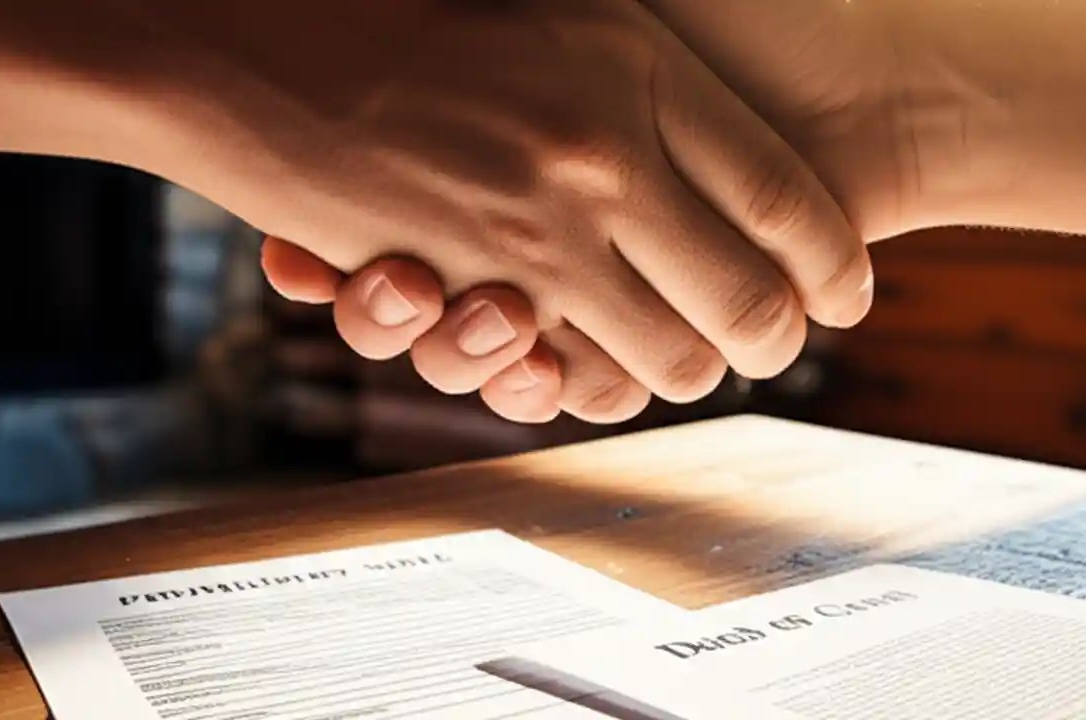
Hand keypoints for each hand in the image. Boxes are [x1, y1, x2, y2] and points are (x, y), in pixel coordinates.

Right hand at [134, 0, 873, 422]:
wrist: (235, 32)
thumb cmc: (405, 6)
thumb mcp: (566, 4)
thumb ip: (650, 66)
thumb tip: (730, 142)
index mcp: (639, 71)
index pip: (788, 200)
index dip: (834, 263)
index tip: (850, 295)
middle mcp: (602, 159)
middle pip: (750, 304)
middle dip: (772, 339)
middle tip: (769, 339)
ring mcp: (532, 232)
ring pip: (670, 360)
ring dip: (680, 369)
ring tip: (676, 352)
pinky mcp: (462, 288)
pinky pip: (570, 380)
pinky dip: (590, 384)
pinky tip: (583, 358)